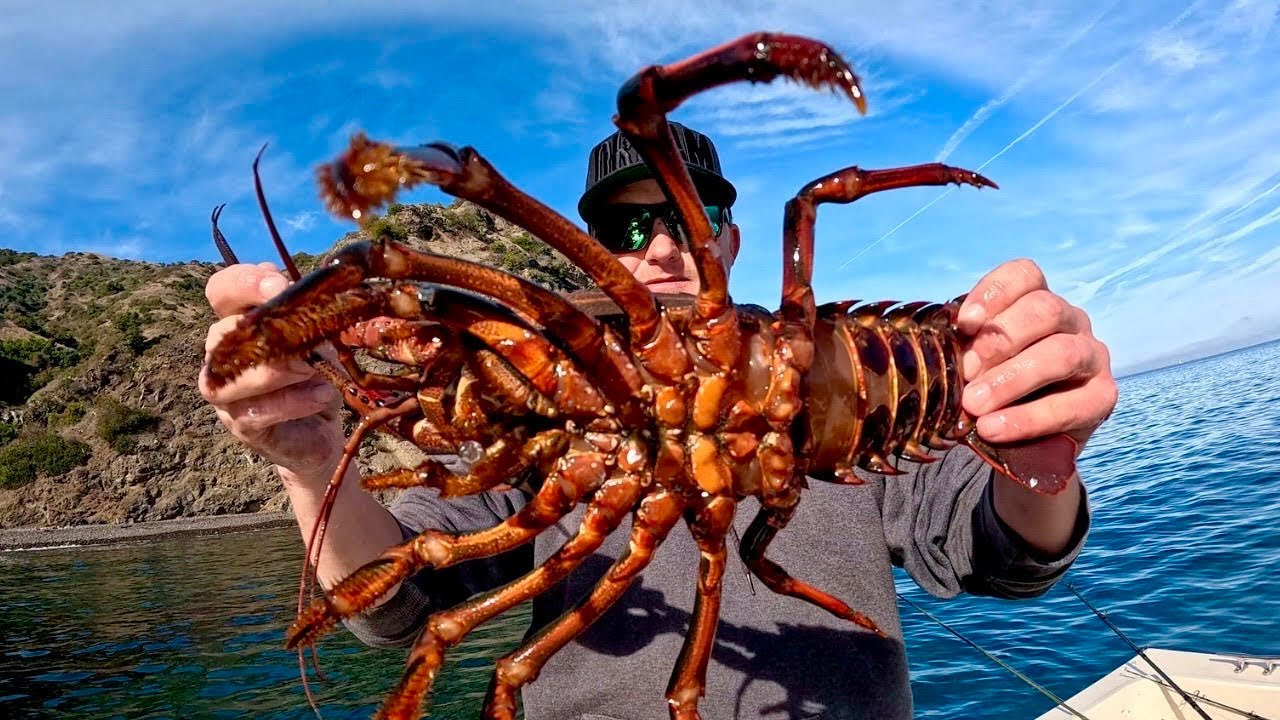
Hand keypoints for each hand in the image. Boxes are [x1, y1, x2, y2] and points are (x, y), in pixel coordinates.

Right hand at [198, 263, 344, 480]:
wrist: (321, 433)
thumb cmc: (315, 378)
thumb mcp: (318, 341)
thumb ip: (305, 316)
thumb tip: (297, 291)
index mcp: (240, 323)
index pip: (221, 290)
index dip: (244, 283)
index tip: (279, 285)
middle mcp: (222, 356)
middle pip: (220, 333)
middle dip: (267, 332)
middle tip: (307, 340)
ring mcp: (225, 393)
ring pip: (235, 375)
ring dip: (282, 371)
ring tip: (315, 371)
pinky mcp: (239, 425)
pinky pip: (257, 411)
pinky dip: (294, 402)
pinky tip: (321, 396)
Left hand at [956, 259, 1116, 452]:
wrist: (1022, 440)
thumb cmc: (989, 387)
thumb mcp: (971, 361)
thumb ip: (959, 347)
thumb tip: (926, 346)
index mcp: (1036, 301)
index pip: (1024, 275)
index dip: (994, 292)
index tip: (964, 323)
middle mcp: (1070, 320)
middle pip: (1044, 310)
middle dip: (999, 341)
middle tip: (966, 372)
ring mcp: (1092, 355)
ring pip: (1061, 353)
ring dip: (1012, 379)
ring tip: (974, 405)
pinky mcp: (1102, 396)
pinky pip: (1072, 405)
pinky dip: (1028, 419)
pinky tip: (993, 429)